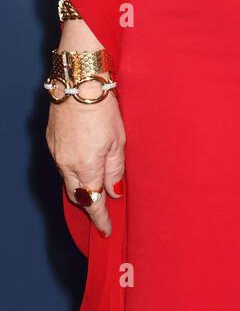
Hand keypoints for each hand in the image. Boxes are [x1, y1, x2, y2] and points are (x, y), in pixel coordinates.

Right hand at [46, 42, 125, 238]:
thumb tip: (114, 193)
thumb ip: (115, 169)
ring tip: (97, 183)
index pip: (92, 202)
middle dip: (90, 203)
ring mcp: (55, 152)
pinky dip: (74, 168)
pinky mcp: (50, 140)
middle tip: (104, 210)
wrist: (78, 80)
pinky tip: (85, 160)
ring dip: (82, 184)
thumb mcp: (118, 140)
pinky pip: (62, 163)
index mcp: (86, 166)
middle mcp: (66, 163)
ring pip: (68, 179)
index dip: (100, 219)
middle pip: (77, 193)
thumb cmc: (103, 107)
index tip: (106, 230)